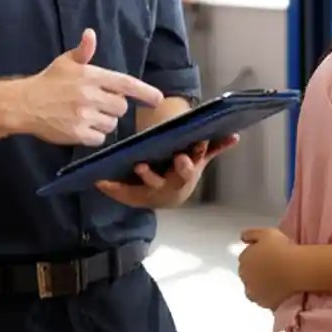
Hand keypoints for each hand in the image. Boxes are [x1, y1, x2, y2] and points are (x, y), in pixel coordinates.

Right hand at [21, 28, 163, 146]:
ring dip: (104, 121)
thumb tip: (90, 34)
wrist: (24, 104)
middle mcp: (90, 96)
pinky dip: (94, 135)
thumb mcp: (65, 62)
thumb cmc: (48, 81)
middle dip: (114, 107)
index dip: (144, 92)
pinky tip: (81, 126)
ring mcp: (84, 116)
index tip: (158, 99)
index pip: (125, 83)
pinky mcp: (77, 134)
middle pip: (121, 107)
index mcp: (91, 76)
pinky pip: (99, 138)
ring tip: (87, 114)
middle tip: (99, 103)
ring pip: (111, 124)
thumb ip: (83, 51)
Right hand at [94, 135, 237, 208]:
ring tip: (205, 140)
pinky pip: (213, 151)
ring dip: (203, 151)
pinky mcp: (200, 160)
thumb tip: (97, 181)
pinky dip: (223, 143)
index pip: (154, 182)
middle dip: (182, 166)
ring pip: (198, 160)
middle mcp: (178, 179)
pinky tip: (234, 136)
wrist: (168, 196)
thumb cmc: (147, 190)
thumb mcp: (129, 193)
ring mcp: (191, 169)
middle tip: (181, 158)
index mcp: (160, 186)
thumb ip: (115, 189)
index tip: (140, 167)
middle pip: (182, 174)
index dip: (148, 176)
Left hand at [238, 227, 302, 310]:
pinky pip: (262, 300)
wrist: (295, 268)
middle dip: (255, 271)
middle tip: (271, 269)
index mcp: (244, 258)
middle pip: (247, 274)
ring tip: (272, 282)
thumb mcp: (266, 233)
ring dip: (258, 286)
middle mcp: (244, 276)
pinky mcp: (264, 302)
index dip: (256, 258)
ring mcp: (253, 291)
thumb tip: (242, 237)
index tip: (267, 257)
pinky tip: (275, 292)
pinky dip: (266, 297)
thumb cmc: (282, 248)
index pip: (245, 259)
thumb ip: (251, 234)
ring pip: (252, 289)